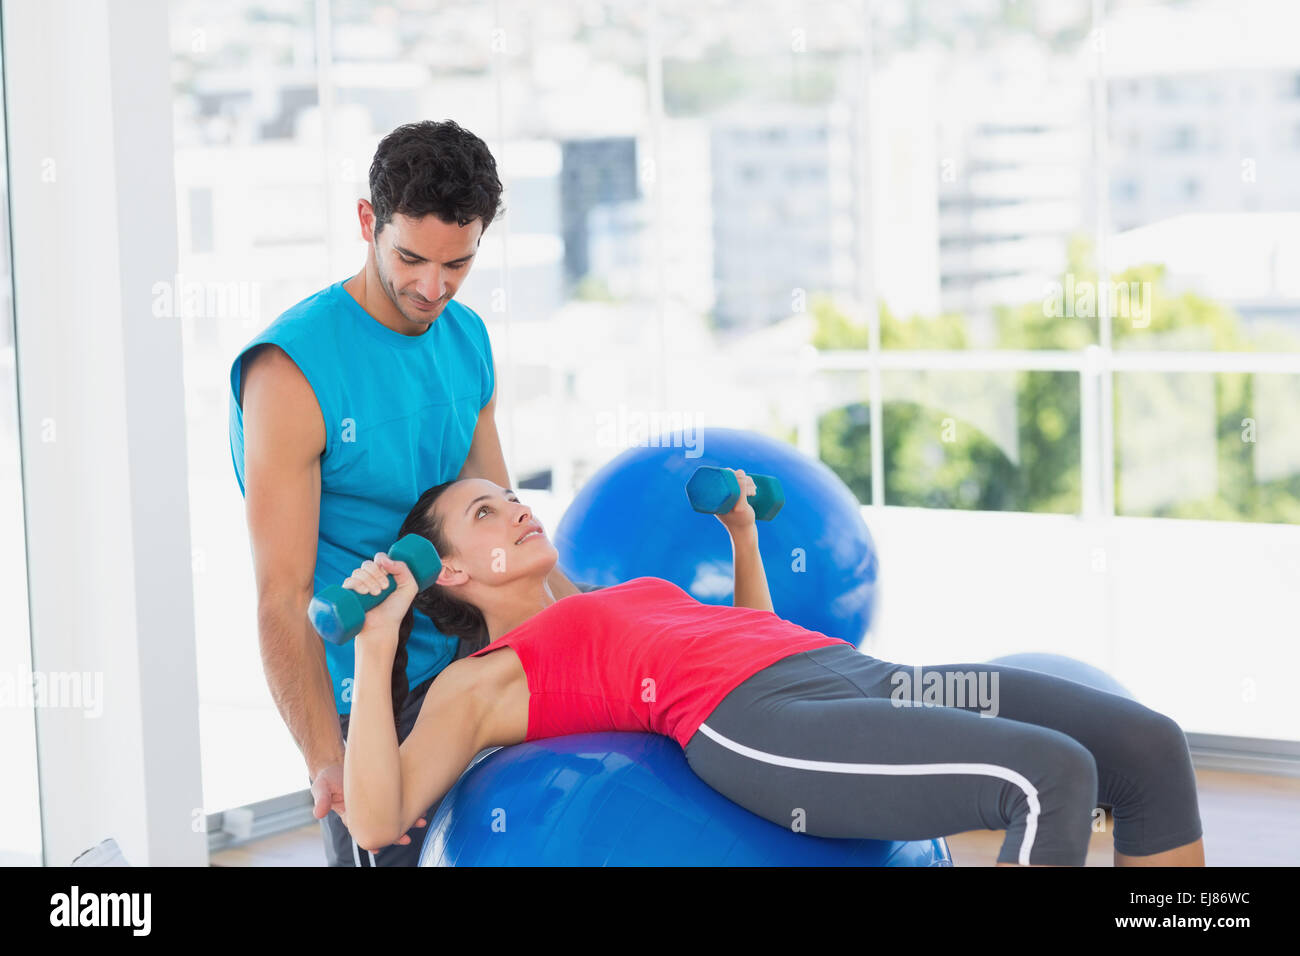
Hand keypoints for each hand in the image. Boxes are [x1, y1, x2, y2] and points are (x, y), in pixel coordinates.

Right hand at [313, 762, 427, 847]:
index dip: (371, 841)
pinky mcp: (384, 790)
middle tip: (407, 839)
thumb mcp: (321, 787)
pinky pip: (398, 800)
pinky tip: (422, 805)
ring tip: (421, 822)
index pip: (363, 832)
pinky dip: (409, 803)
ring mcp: (376, 803)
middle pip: (382, 827)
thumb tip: (318, 814)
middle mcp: (366, 813)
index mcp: (351, 817)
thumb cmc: (328, 777)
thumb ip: (322, 799)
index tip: (378, 849)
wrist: (336, 764)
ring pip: (393, 815)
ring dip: (407, 820)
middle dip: (395, 834)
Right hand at [342, 551, 418, 635]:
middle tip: (384, 588)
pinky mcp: (349, 594)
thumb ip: (403, 569)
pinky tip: (364, 592)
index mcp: (383, 573)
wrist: (383, 627)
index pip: (379, 558)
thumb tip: (383, 559)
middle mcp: (369, 577)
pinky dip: (356, 584)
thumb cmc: (396, 609)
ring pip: (358, 572)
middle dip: (376, 574)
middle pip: (368, 564)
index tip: (389, 574)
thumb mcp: (409, 587)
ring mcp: (358, 585)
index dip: (383, 561)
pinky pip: (348, 581)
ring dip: (368, 580)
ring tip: (376, 594)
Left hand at [714, 468, 757, 534]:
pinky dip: (748, 486)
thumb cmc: (741, 523)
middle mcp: (721, 499)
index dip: (733, 474)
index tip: (743, 480)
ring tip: (755, 493)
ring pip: (737, 484)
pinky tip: (754, 489)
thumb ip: (740, 490)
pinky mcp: (738, 505)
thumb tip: (740, 471)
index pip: (721, 478)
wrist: (746, 537)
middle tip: (752, 490)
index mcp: (715, 499)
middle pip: (730, 480)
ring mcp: (730, 502)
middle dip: (744, 480)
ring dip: (748, 482)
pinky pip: (741, 490)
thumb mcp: (741, 506)